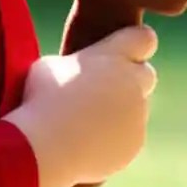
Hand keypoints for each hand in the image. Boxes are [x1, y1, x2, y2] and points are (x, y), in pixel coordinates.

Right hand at [3, 26, 158, 186]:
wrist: (44, 149)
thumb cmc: (40, 100)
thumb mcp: (52, 66)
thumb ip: (77, 63)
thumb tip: (80, 70)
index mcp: (114, 56)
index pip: (143, 38)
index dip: (133, 42)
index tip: (120, 48)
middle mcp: (132, 83)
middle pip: (145, 74)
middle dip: (129, 78)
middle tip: (101, 86)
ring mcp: (137, 116)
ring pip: (136, 107)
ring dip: (118, 109)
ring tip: (83, 119)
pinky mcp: (134, 144)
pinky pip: (128, 135)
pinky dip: (114, 136)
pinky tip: (85, 140)